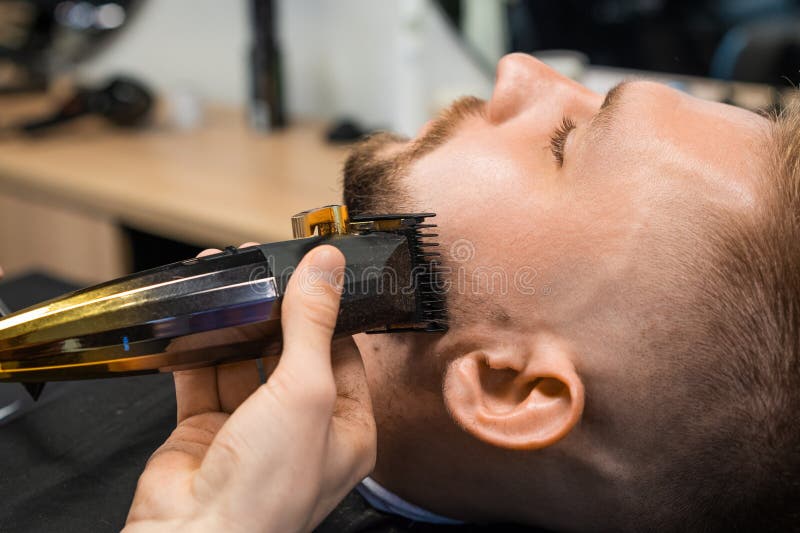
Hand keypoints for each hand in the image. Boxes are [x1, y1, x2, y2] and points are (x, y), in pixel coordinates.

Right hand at [124, 245, 375, 532]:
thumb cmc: (268, 487)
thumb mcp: (306, 390)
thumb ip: (313, 324)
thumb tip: (327, 267)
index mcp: (344, 428)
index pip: (343, 355)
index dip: (327, 313)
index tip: (314, 273)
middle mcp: (300, 430)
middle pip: (290, 354)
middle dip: (275, 312)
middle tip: (262, 270)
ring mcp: (250, 430)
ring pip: (243, 362)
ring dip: (233, 325)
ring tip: (225, 281)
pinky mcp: (205, 431)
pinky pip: (203, 379)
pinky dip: (197, 348)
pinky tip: (194, 317)